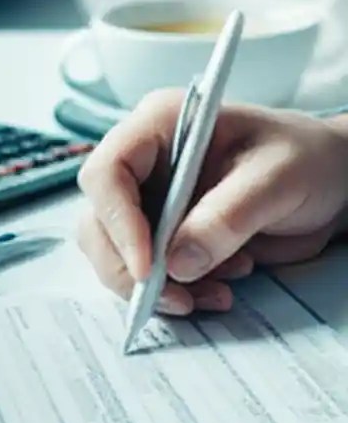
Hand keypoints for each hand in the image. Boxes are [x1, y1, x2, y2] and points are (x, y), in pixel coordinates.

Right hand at [76, 89, 347, 315]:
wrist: (330, 185)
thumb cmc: (307, 160)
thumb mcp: (277, 179)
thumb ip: (227, 217)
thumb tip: (177, 263)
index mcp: (158, 126)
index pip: (106, 174)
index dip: (117, 222)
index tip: (149, 266)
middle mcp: (142, 165)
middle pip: (98, 222)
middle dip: (130, 267)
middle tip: (173, 296)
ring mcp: (147, 202)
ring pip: (113, 254)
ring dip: (153, 287)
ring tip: (210, 294)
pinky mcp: (159, 236)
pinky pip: (143, 274)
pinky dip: (173, 292)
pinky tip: (216, 289)